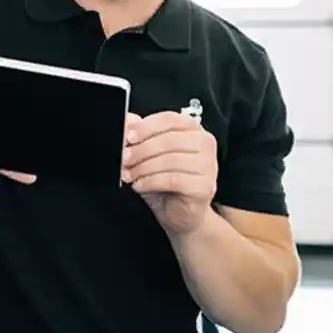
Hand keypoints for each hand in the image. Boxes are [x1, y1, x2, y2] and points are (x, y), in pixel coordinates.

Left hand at [122, 111, 217, 234]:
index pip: (169, 119)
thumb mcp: (147, 155)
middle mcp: (205, 144)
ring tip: (129, 175)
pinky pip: (173, 180)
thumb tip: (126, 121)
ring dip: (144, 168)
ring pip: (170, 160)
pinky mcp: (205, 187)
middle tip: (124, 159)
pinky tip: (140, 186)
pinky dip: (151, 182)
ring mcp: (209, 166)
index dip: (146, 127)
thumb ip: (138, 136)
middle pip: (169, 140)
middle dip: (141, 150)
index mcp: (193, 129)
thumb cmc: (164, 182)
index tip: (128, 137)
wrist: (178, 214)